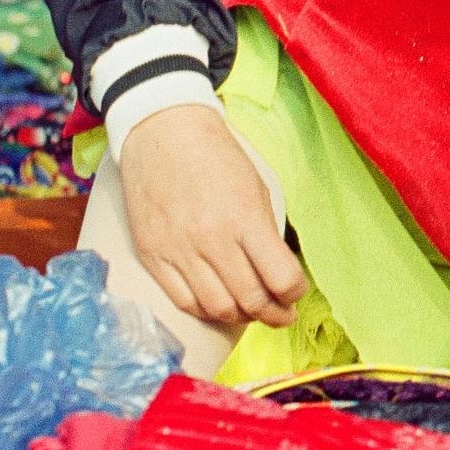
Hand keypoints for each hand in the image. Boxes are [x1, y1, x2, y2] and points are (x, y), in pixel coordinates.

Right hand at [119, 106, 304, 329]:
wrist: (162, 131)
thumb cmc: (217, 155)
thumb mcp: (256, 187)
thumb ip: (265, 232)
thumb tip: (278, 272)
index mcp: (244, 218)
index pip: (280, 278)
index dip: (295, 293)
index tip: (297, 293)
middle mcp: (211, 240)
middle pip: (250, 300)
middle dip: (274, 314)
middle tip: (283, 315)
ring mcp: (178, 251)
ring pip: (217, 308)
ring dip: (242, 318)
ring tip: (254, 313)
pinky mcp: (152, 256)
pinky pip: (183, 301)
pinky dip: (206, 311)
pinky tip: (220, 306)